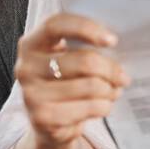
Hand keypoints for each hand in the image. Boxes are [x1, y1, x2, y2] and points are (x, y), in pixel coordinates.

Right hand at [14, 12, 129, 148]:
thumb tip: (114, 43)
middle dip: (112, 70)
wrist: (48, 123)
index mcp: (31, 44)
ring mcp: (31, 94)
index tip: (112, 40)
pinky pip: (89, 107)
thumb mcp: (68, 58)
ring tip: (113, 91)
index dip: (86, 28)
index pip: (56, 25)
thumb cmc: (65, 82)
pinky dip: (104, 106)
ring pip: (91, 86)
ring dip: (110, 90)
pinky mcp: (42, 117)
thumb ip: (83, 45)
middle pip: (84, 61)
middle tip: (123, 77)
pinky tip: (103, 106)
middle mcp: (25, 67)